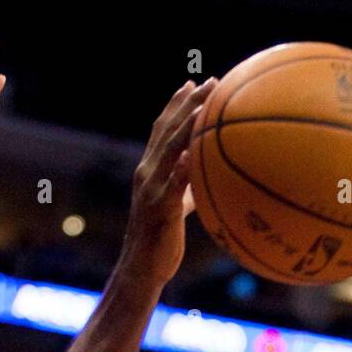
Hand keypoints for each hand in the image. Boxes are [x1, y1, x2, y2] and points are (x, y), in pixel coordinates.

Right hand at [118, 80, 215, 289]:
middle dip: (186, 104)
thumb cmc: (161, 243)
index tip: (192, 84)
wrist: (142, 268)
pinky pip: (174, 183)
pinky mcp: (160, 208)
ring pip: (168, 149)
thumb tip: (204, 181)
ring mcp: (151, 189)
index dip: (175, 106)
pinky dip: (183, 165)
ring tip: (205, 104)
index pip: (161, 131)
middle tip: (209, 82)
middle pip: (166, 131)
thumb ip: (186, 191)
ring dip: (187, 124)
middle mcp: (146, 174)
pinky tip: (194, 150)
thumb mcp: (175, 210)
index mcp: (149, 172)